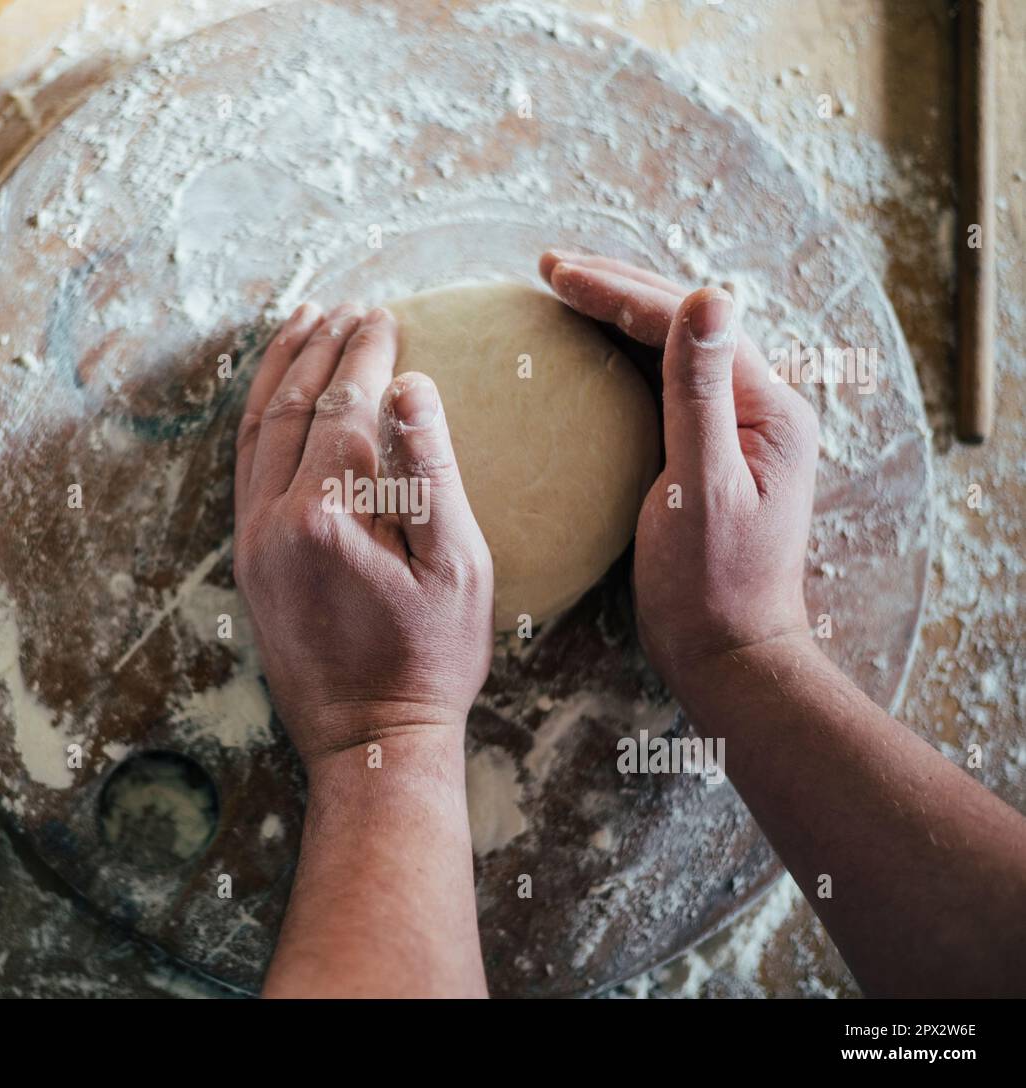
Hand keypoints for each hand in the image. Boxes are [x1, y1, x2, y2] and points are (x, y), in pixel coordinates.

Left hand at [234, 302, 493, 772]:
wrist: (370, 741)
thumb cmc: (428, 660)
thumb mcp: (455, 568)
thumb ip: (431, 471)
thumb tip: (410, 386)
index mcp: (324, 516)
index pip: (342, 405)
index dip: (365, 354)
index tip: (385, 316)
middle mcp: (272, 521)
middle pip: (290, 407)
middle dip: (319, 348)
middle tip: (349, 308)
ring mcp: (252, 542)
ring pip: (255, 432)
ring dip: (278, 372)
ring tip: (301, 324)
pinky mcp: (249, 562)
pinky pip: (246, 468)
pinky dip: (260, 419)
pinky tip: (277, 399)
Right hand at [540, 254, 820, 696]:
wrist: (729, 652)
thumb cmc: (713, 584)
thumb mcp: (702, 487)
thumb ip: (702, 392)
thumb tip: (710, 294)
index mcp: (766, 406)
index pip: (684, 321)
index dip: (617, 291)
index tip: (554, 274)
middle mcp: (759, 406)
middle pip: (683, 322)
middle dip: (615, 289)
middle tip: (549, 267)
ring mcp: (738, 428)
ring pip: (673, 348)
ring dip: (618, 315)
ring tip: (564, 292)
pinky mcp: (712, 452)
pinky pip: (666, 385)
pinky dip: (622, 358)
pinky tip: (590, 353)